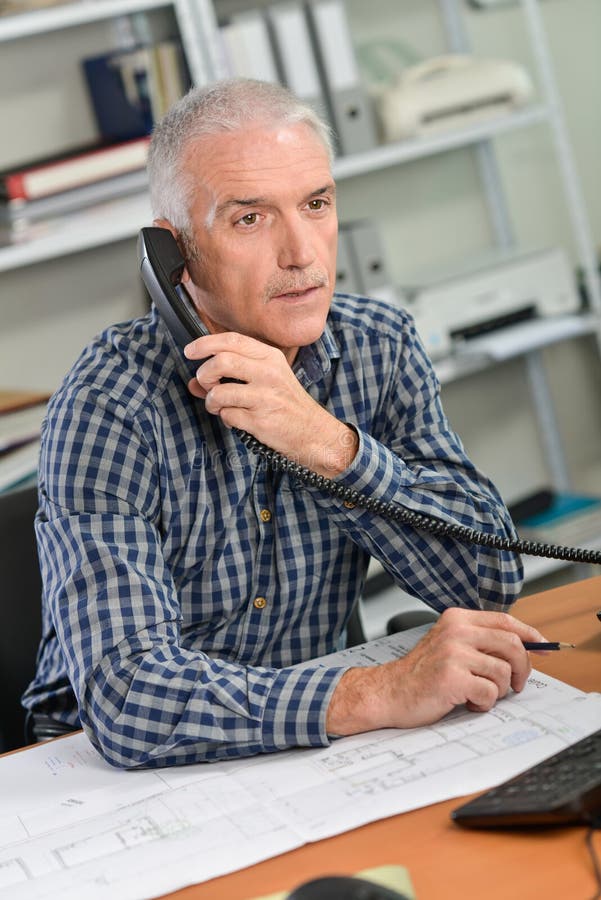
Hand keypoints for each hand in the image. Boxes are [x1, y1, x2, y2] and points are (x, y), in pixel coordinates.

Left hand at [184, 331, 357, 475]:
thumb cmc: (287, 403)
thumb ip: (232, 375)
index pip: (232, 340)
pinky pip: (227, 415)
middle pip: (221, 362)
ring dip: (211, 401)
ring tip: (219, 405)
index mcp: (270, 358)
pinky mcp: (261, 420)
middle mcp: (269, 373)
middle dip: (205, 375)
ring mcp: (265, 397)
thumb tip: (194, 382)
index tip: (190, 351)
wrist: (313, 431)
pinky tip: (237, 419)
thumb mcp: (266, 379)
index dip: (205, 344)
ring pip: (219, 392)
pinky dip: (226, 419)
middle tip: (208, 384)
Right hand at [327, 607, 547, 734]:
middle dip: (522, 668)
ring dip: (496, 691)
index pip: (505, 621)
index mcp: (456, 619)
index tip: (541, 647)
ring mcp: (453, 653)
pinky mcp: (452, 678)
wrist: (389, 692)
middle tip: (516, 684)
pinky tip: (466, 702)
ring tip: (476, 694)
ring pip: (503, 672)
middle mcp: (456, 631)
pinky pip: (489, 693)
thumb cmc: (421, 674)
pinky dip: (483, 703)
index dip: (529, 635)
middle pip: (512, 644)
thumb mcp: (449, 645)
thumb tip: (523, 648)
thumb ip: (479, 641)